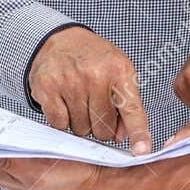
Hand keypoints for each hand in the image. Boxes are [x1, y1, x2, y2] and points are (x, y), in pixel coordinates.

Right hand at [28, 26, 151, 154]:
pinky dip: (62, 119)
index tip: (142, 151)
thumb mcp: (119, 73)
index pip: (132, 110)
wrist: (62, 38)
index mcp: (119, 71)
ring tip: (79, 100)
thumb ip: (126, 105)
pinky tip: (64, 102)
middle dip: (101, 126)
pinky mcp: (47, 87)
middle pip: (103, 129)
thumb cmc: (94, 59)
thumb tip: (121, 136)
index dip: (138, 133)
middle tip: (95, 107)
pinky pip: (59, 124)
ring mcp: (69, 81)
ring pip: (81, 129)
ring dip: (81, 122)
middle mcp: (95, 75)